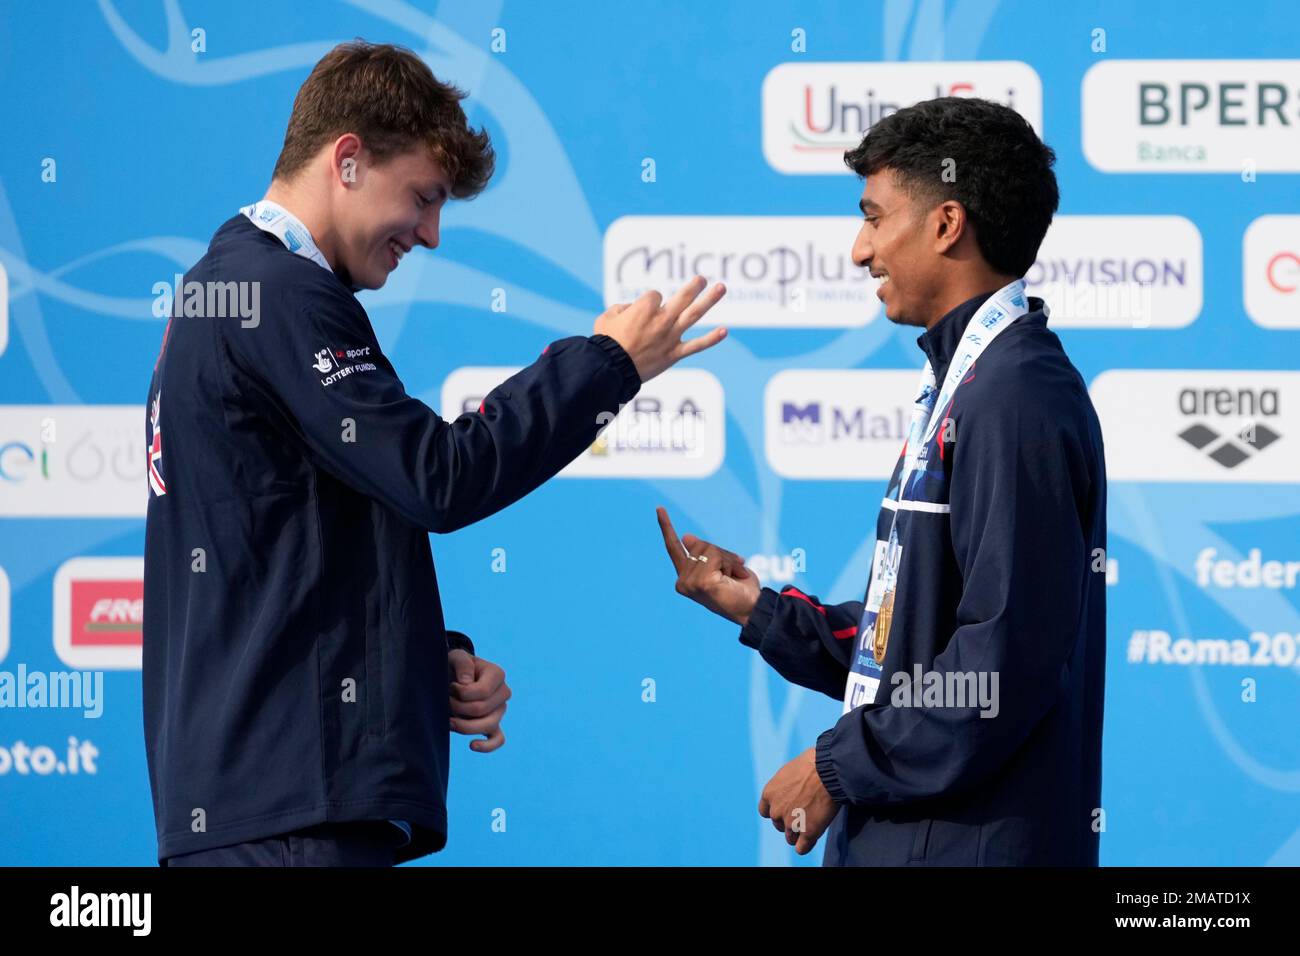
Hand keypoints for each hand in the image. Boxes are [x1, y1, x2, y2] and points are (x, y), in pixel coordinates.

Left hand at [448, 649, 509, 751]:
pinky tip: (472, 745)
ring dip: (463, 725)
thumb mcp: (456, 657)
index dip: (462, 693)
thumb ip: (462, 663)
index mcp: (497, 674)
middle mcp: (503, 693)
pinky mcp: (494, 725)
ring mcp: (500, 711)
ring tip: (449, 720)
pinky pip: (497, 739)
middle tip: (446, 701)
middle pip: (481, 710)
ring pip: (488, 726)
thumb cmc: (455, 666)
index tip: (450, 686)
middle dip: (458, 708)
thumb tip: (465, 683)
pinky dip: (487, 746)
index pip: (483, 691)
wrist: (454, 676)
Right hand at [594, 275, 726, 381]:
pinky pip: (696, 346)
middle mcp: (662, 319)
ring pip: (694, 314)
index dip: (648, 302)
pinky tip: (724, 331)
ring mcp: (670, 336)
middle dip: (694, 286)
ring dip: (709, 300)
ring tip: (721, 287)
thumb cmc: (606, 343)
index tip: (641, 313)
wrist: (611, 369)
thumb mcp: (607, 317)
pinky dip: (711, 339)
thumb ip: (621, 308)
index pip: (654, 296)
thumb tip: (631, 309)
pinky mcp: (674, 354)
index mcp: (645, 308)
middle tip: (702, 279)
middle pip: (683, 296)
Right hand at [656, 506, 760, 626]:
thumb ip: (704, 553)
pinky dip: (730, 563)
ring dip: (729, 559)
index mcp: (685, 577)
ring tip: (735, 576)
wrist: (753, 609)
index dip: (666, 526)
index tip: (660, 508)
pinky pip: (716, 556)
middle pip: (700, 545)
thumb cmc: (739, 589)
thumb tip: (685, 537)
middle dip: (722, 553)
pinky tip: (734, 578)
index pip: (673, 547)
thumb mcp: (722, 565)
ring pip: (709, 549)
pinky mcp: (700, 583)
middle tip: (735, 570)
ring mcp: (689, 583)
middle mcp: (682, 582)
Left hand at [758, 747, 839, 854]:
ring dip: (798, 833)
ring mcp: (791, 823)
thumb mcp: (790, 771)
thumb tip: (791, 788)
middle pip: (779, 824)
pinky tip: (812, 838)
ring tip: (812, 823)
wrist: (827, 770)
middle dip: (789, 821)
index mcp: (769, 794)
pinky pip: (802, 848)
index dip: (777, 810)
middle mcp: (776, 811)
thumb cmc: (812, 763)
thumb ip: (785, 786)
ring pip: (790, 838)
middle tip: (804, 812)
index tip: (788, 808)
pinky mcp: (807, 832)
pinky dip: (806, 845)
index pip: (766, 811)